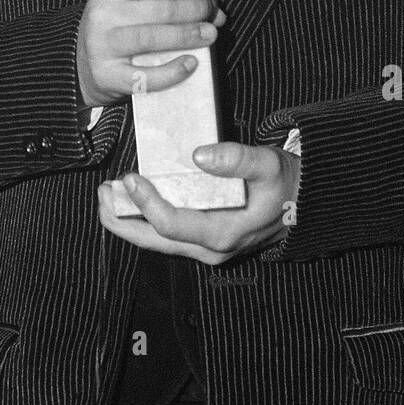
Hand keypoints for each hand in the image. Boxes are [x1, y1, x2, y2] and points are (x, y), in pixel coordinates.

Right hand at [76, 0, 225, 111]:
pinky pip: (143, 76)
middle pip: (151, 11)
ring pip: (148, 39)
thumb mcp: (136, 3)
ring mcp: (102, 47)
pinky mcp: (108, 76)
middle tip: (209, 13)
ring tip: (209, 34)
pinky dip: (171, 71)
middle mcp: (101, 15)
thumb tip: (214, 10)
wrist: (85, 62)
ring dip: (185, 35)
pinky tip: (190, 63)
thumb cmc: (121, 25)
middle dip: (189, 10)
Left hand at [97, 142, 299, 264]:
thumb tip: (200, 155)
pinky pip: (167, 235)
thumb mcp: (268, 164)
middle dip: (122, 219)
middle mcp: (210, 249)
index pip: (171, 225)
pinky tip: (134, 200)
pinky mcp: (204, 241)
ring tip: (108, 196)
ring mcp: (206, 249)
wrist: (302, 204)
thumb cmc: (284, 184)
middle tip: (101, 194)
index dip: (146, 203)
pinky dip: (145, 220)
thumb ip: (237, 159)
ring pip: (157, 241)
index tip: (129, 177)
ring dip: (129, 220)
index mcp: (223, 234)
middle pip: (154, 241)